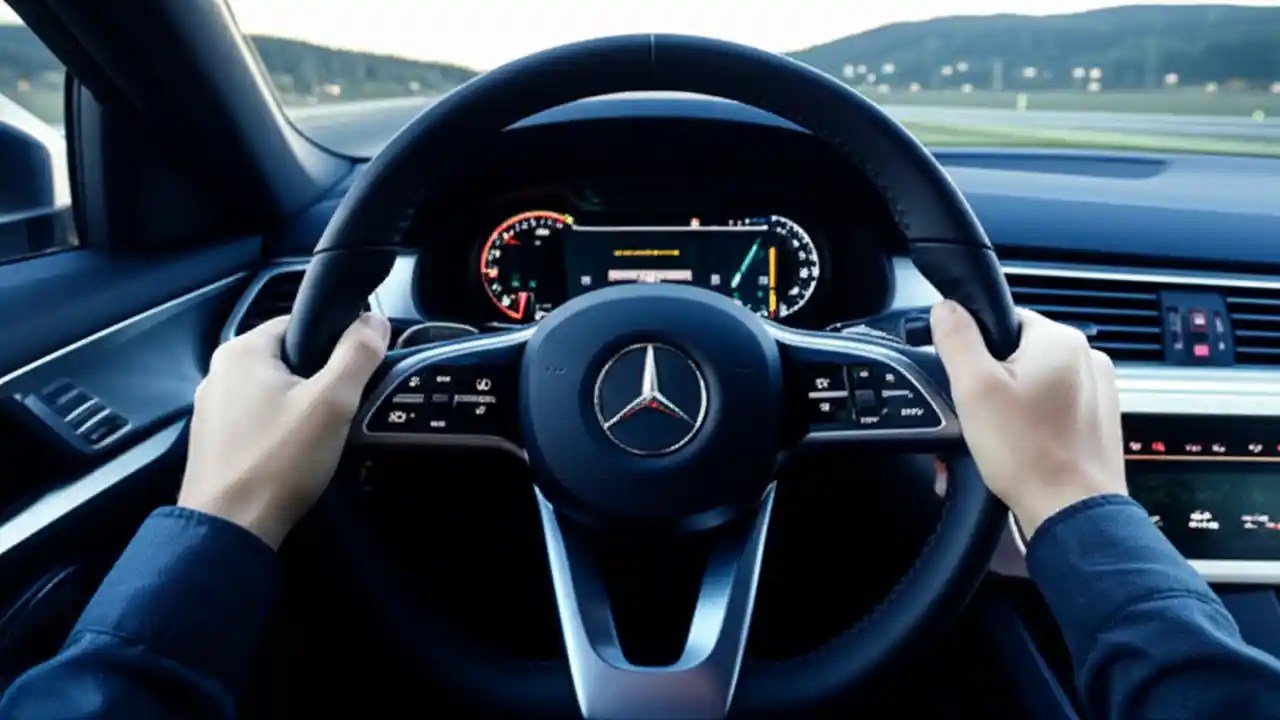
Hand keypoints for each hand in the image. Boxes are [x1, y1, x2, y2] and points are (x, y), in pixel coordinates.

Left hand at [179, 314, 389, 548]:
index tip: (355, 374)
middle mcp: (218, 372)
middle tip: (342, 410)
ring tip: (320, 438)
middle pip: (288, 360)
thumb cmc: (280, 460)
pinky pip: (257, 421)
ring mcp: (210, 409)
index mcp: (241, 350)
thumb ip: (357, 355)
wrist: (230, 530)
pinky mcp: (212, 441)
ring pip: (273, 393)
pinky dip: (279, 432)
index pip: (299, 323)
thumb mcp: (332, 402)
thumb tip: (375, 320)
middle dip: (318, 381)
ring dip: (299, 408)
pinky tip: (292, 456)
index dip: (335, 343)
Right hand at [930, 301, 1125, 537]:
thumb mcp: (974, 388)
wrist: (1071, 510)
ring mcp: (1098, 389)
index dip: (976, 351)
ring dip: (1014, 402)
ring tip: (1004, 436)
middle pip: (1019, 353)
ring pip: (1037, 381)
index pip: (1003, 320)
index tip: (971, 383)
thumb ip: (957, 339)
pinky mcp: (1099, 418)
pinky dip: (1036, 420)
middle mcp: (1087, 357)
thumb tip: (947, 307)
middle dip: (994, 381)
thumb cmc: (1026, 453)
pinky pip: (1055, 406)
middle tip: (983, 416)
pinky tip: (1025, 444)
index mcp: (1060, 339)